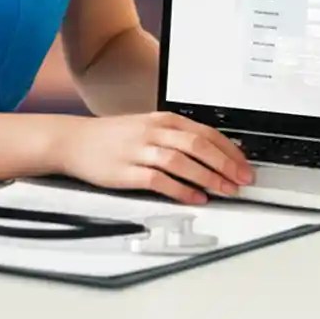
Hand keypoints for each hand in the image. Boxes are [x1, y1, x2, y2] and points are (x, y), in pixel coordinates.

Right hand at [57, 111, 254, 204]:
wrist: (74, 141)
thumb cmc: (113, 137)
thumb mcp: (148, 127)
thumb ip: (177, 138)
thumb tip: (212, 154)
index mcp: (163, 120)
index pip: (206, 133)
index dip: (230, 150)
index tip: (245, 165)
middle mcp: (154, 132)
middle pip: (198, 146)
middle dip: (225, 164)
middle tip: (242, 180)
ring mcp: (139, 151)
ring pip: (181, 162)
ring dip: (208, 177)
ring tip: (225, 190)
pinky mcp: (126, 171)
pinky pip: (159, 181)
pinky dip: (180, 190)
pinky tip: (195, 198)